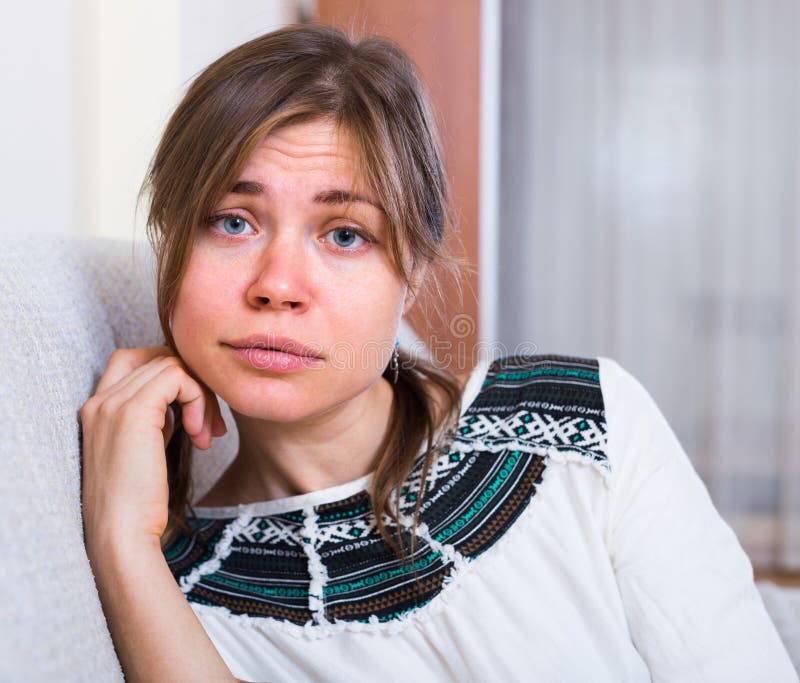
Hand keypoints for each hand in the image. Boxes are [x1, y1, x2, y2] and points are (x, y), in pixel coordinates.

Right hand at [79, 346, 225, 548]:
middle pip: (158, 357)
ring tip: (206, 435)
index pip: (136, 360)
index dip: (173, 377)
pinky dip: (199, 399)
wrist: (121, 535)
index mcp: (97, 408)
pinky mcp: (133, 411)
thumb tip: (186, 398)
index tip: (193, 416)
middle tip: (209, 425)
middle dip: (194, 384)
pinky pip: (179, 376)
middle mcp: (99, 400)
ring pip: (172, 364)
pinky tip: (200, 435)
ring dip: (202, 396)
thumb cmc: (138, 503)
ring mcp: (112, 402)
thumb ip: (157, 419)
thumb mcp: (146, 449)